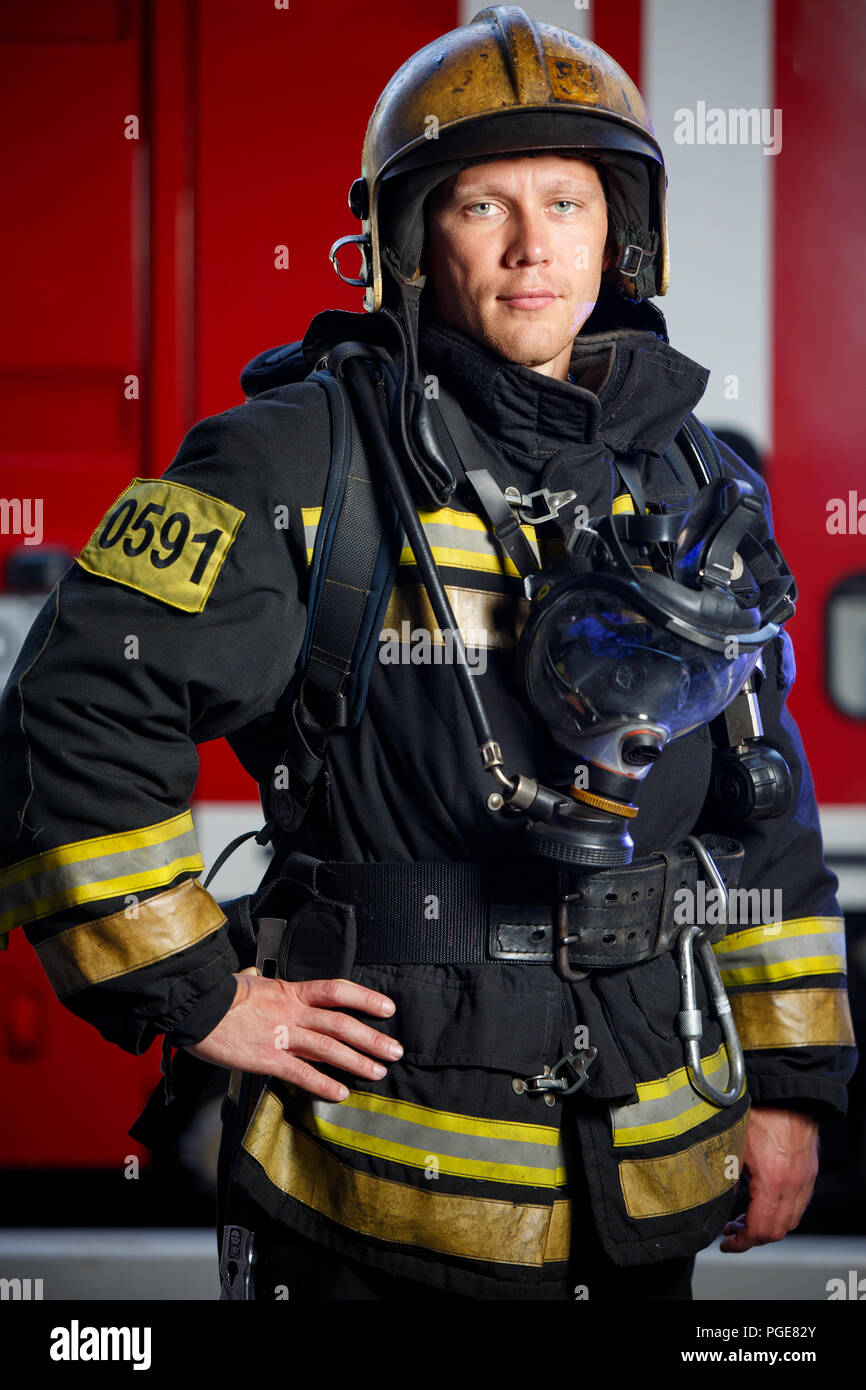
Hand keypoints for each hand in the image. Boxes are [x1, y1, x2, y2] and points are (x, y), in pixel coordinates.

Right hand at [184, 969, 401, 1101]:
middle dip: (372, 1038)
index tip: (387, 1008)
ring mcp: (282, 1035)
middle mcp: (292, 1012)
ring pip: (329, 1048)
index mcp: (290, 991)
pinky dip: (323, 1084)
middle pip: (342, 1023)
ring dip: (357, 1061)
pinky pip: (301, 1073)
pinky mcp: (267, 1058)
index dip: (365, 999)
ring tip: (377, 1072)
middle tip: (394, 1051)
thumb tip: (255, 973)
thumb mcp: (248, 979)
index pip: (337, 991)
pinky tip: (339, 1093)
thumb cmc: (218, 994)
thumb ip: (260, 980)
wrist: (197, 1006)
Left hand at [720, 1105, 818, 1252]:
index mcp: (772, 1181)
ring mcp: (805, 1178)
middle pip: (777, 1230)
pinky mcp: (809, 1170)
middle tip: (730, 1231)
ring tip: (743, 1218)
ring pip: (790, 1219)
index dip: (741, 1242)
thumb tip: (716, 1199)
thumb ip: (724, 1177)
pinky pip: (798, 1203)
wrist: (786, 1088)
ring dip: (767, 1225)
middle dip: (752, 1237)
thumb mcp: (730, 1144)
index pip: (760, 1229)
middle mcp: (794, 1184)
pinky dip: (781, 1211)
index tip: (726, 1243)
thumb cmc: (758, 1110)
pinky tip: (762, 1201)